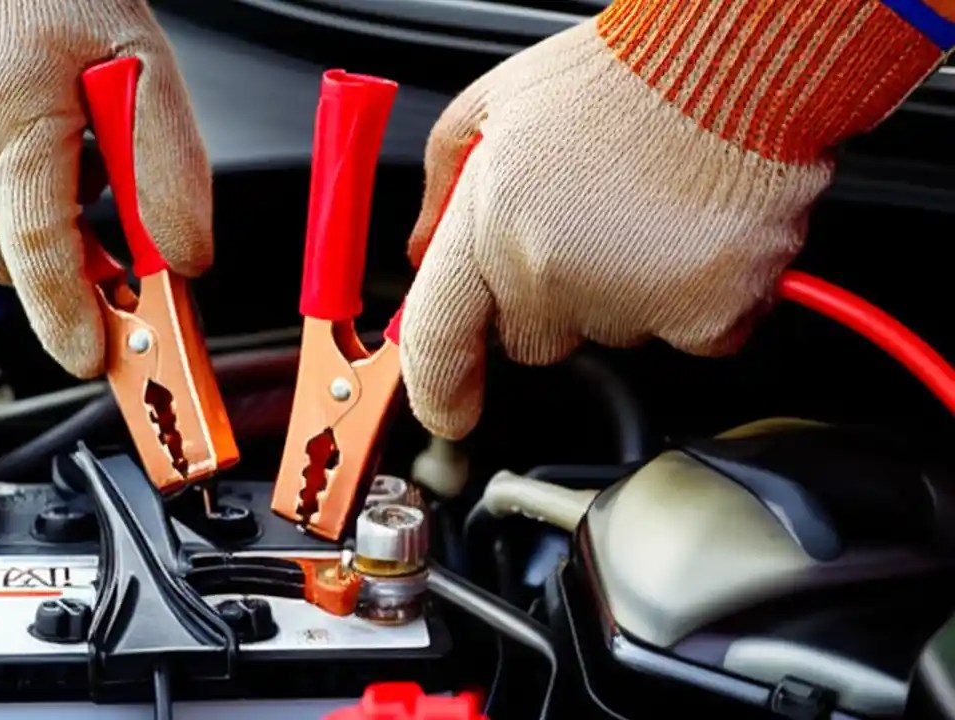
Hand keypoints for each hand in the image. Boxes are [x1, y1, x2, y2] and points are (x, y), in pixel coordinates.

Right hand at [0, 0, 210, 377]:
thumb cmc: (63, 9)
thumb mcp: (148, 73)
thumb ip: (171, 172)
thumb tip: (182, 262)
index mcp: (13, 117)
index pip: (38, 249)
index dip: (67, 315)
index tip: (90, 358)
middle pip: (10, 264)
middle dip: (56, 256)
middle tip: (83, 194)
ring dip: (12, 232)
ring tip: (31, 159)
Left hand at [398, 14, 844, 439]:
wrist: (733, 61)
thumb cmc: (619, 76)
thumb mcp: (491, 105)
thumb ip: (443, 191)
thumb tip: (425, 254)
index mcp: (490, 224)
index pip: (441, 340)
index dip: (437, 388)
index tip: (448, 410)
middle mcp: (551, 274)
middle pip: (534, 340)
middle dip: (551, 300)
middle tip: (588, 226)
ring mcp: (629, 302)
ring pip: (615, 334)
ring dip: (627, 290)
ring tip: (646, 211)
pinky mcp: (706, 316)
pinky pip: (692, 335)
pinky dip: (699, 298)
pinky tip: (696, 234)